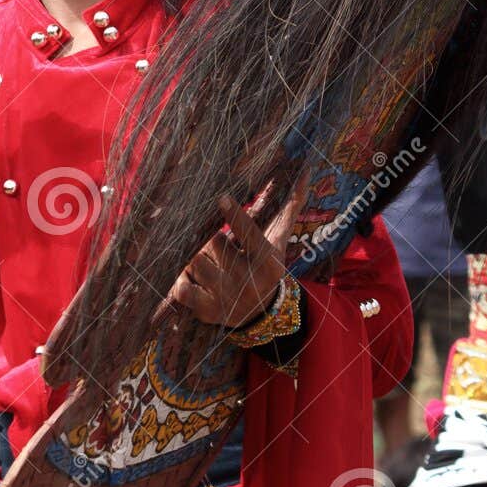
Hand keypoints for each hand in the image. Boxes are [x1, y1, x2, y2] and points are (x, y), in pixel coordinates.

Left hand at [169, 186, 305, 327]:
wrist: (259, 313)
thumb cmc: (264, 265)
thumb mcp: (278, 241)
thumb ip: (289, 208)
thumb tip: (306, 172)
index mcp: (267, 263)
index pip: (249, 235)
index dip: (235, 216)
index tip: (222, 198)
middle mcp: (248, 282)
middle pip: (214, 243)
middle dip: (210, 238)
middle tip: (214, 241)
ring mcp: (227, 298)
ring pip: (195, 262)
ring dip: (193, 256)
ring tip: (204, 260)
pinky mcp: (206, 311)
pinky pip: (182, 289)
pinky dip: (181, 280)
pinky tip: (191, 278)